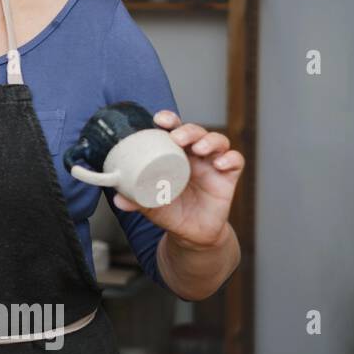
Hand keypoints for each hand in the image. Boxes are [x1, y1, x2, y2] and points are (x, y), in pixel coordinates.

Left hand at [112, 110, 244, 247]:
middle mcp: (194, 155)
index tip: (159, 120)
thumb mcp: (150, 205)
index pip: (173, 129)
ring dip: (209, 140)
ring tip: (199, 149)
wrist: (191, 234)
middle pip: (196, 131)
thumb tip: (117, 199)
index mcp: (173, 154)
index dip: (169, 120)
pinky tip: (219, 164)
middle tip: (177, 138)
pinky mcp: (228, 177)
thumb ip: (135, 200)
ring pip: (217, 140)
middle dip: (188, 130)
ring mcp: (212, 164)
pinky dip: (230, 158)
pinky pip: (236, 161)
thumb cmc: (170, 211)